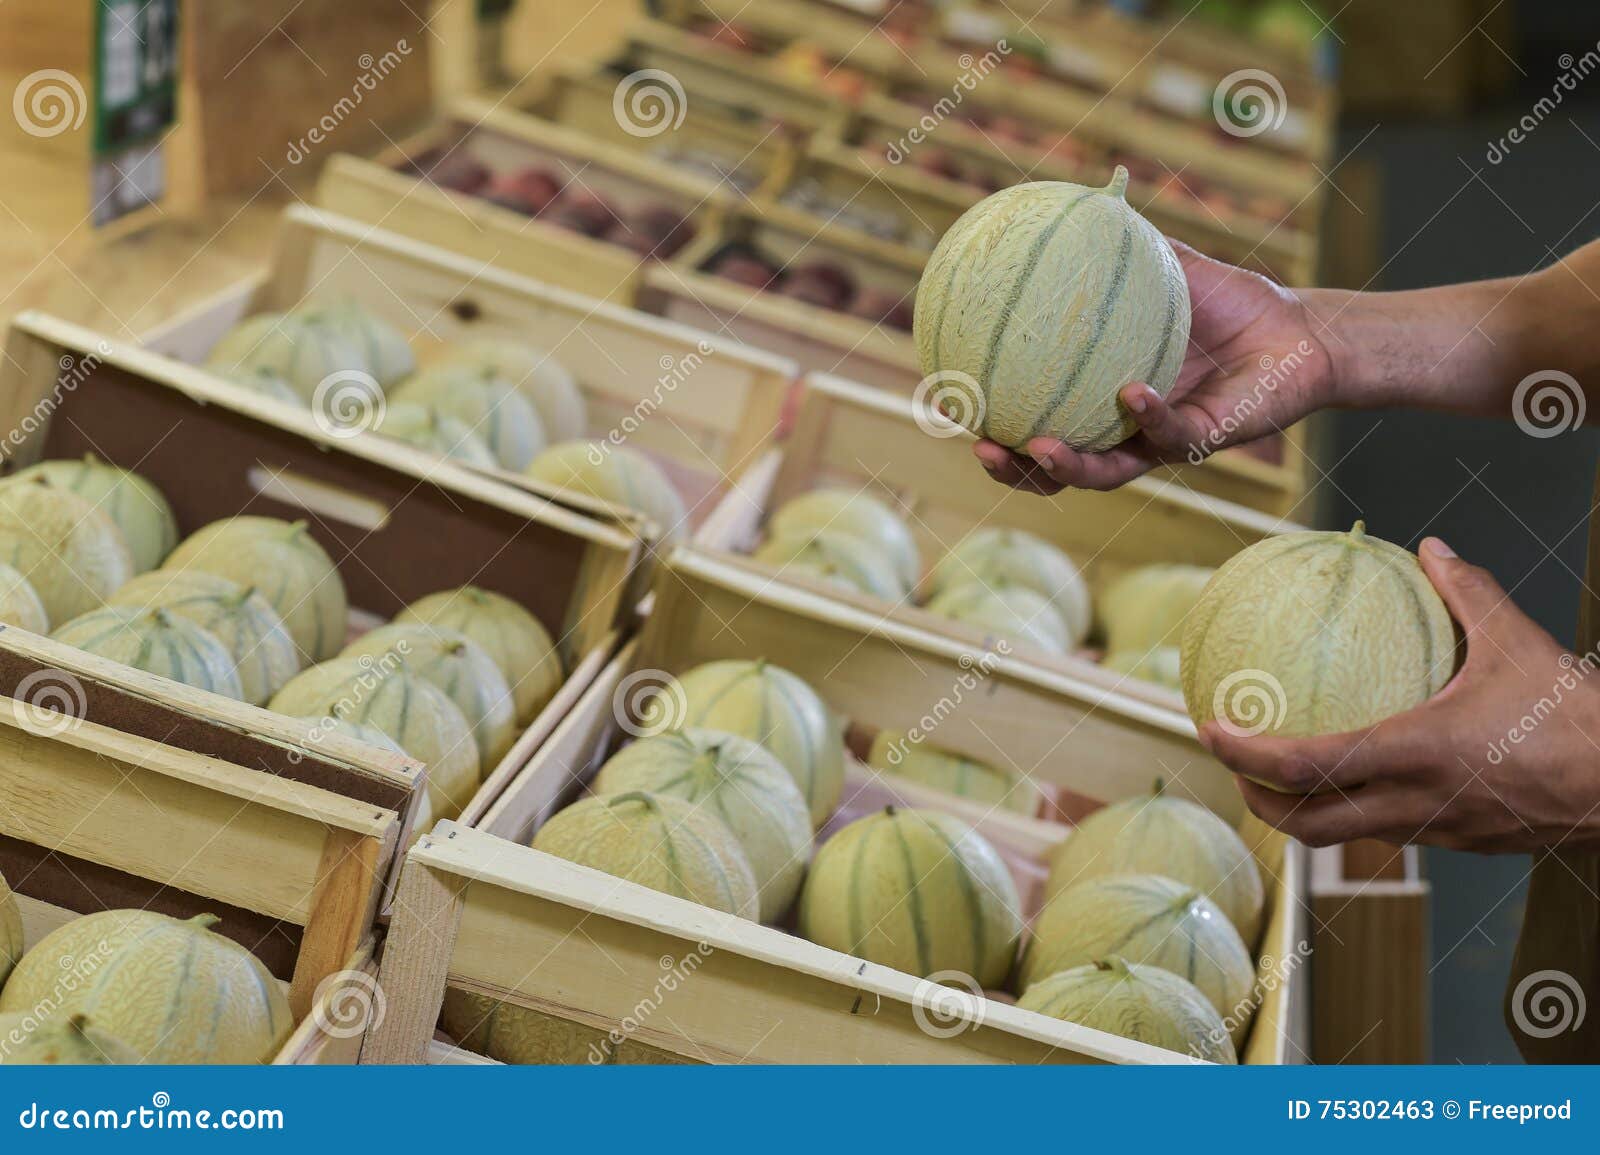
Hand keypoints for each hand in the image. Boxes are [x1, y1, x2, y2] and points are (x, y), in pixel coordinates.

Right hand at [976, 240, 1337, 493]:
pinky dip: (1148, 415)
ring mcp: (1160, 443)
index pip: (1037, 421)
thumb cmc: (1231, 304)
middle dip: (1014, 469)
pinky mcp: (1203, 443)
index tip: (956, 408)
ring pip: (1103, 473)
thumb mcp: (1170, 268)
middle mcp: (1124, 431)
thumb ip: (1125, 246)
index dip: (996, 425)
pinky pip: (1168, 436)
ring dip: (1066, 467)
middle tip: (980, 448)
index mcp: (1100, 399)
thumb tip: (1084, 196)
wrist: (1299, 331)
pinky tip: (1131, 392)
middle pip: (1055, 468)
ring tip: (1036, 448)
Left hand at [1198, 539, 1599, 852]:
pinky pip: (1384, 829)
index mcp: (1415, 754)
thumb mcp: (1519, 642)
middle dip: (1256, 797)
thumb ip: (1467, 592)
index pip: (1306, 766)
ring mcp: (1434, 830)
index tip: (1208, 729)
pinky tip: (1355, 773)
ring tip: (1279, 769)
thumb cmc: (1578, 718)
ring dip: (1301, 809)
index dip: (1246, 755)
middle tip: (1232, 761)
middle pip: (1306, 824)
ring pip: (1342, 835)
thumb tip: (1430, 549)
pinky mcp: (1457, 842)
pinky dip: (1351, 807)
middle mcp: (1414, 803)